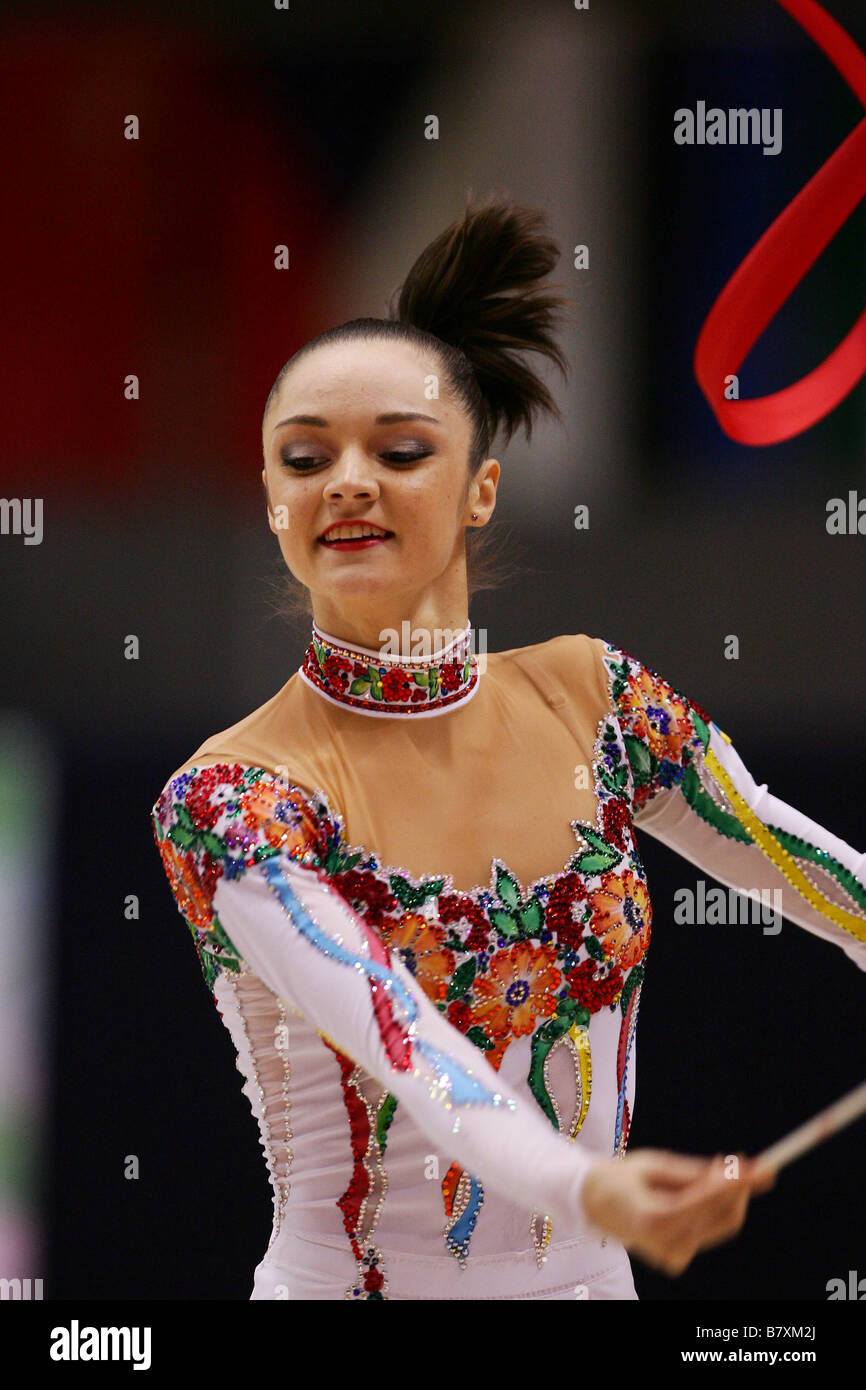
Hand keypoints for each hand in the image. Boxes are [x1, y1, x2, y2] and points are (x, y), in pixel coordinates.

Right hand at [580, 1148, 776, 1275]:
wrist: (593, 1205)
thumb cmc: (622, 1178)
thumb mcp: (655, 1164)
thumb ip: (695, 1171)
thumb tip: (736, 1168)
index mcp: (654, 1218)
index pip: (707, 1200)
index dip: (737, 1183)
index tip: (762, 1167)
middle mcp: (666, 1243)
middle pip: (724, 1217)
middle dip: (740, 1188)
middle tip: (745, 1161)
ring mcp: (673, 1256)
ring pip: (722, 1225)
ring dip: (727, 1196)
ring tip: (715, 1169)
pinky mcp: (677, 1260)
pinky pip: (710, 1231)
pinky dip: (714, 1209)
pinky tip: (698, 1191)